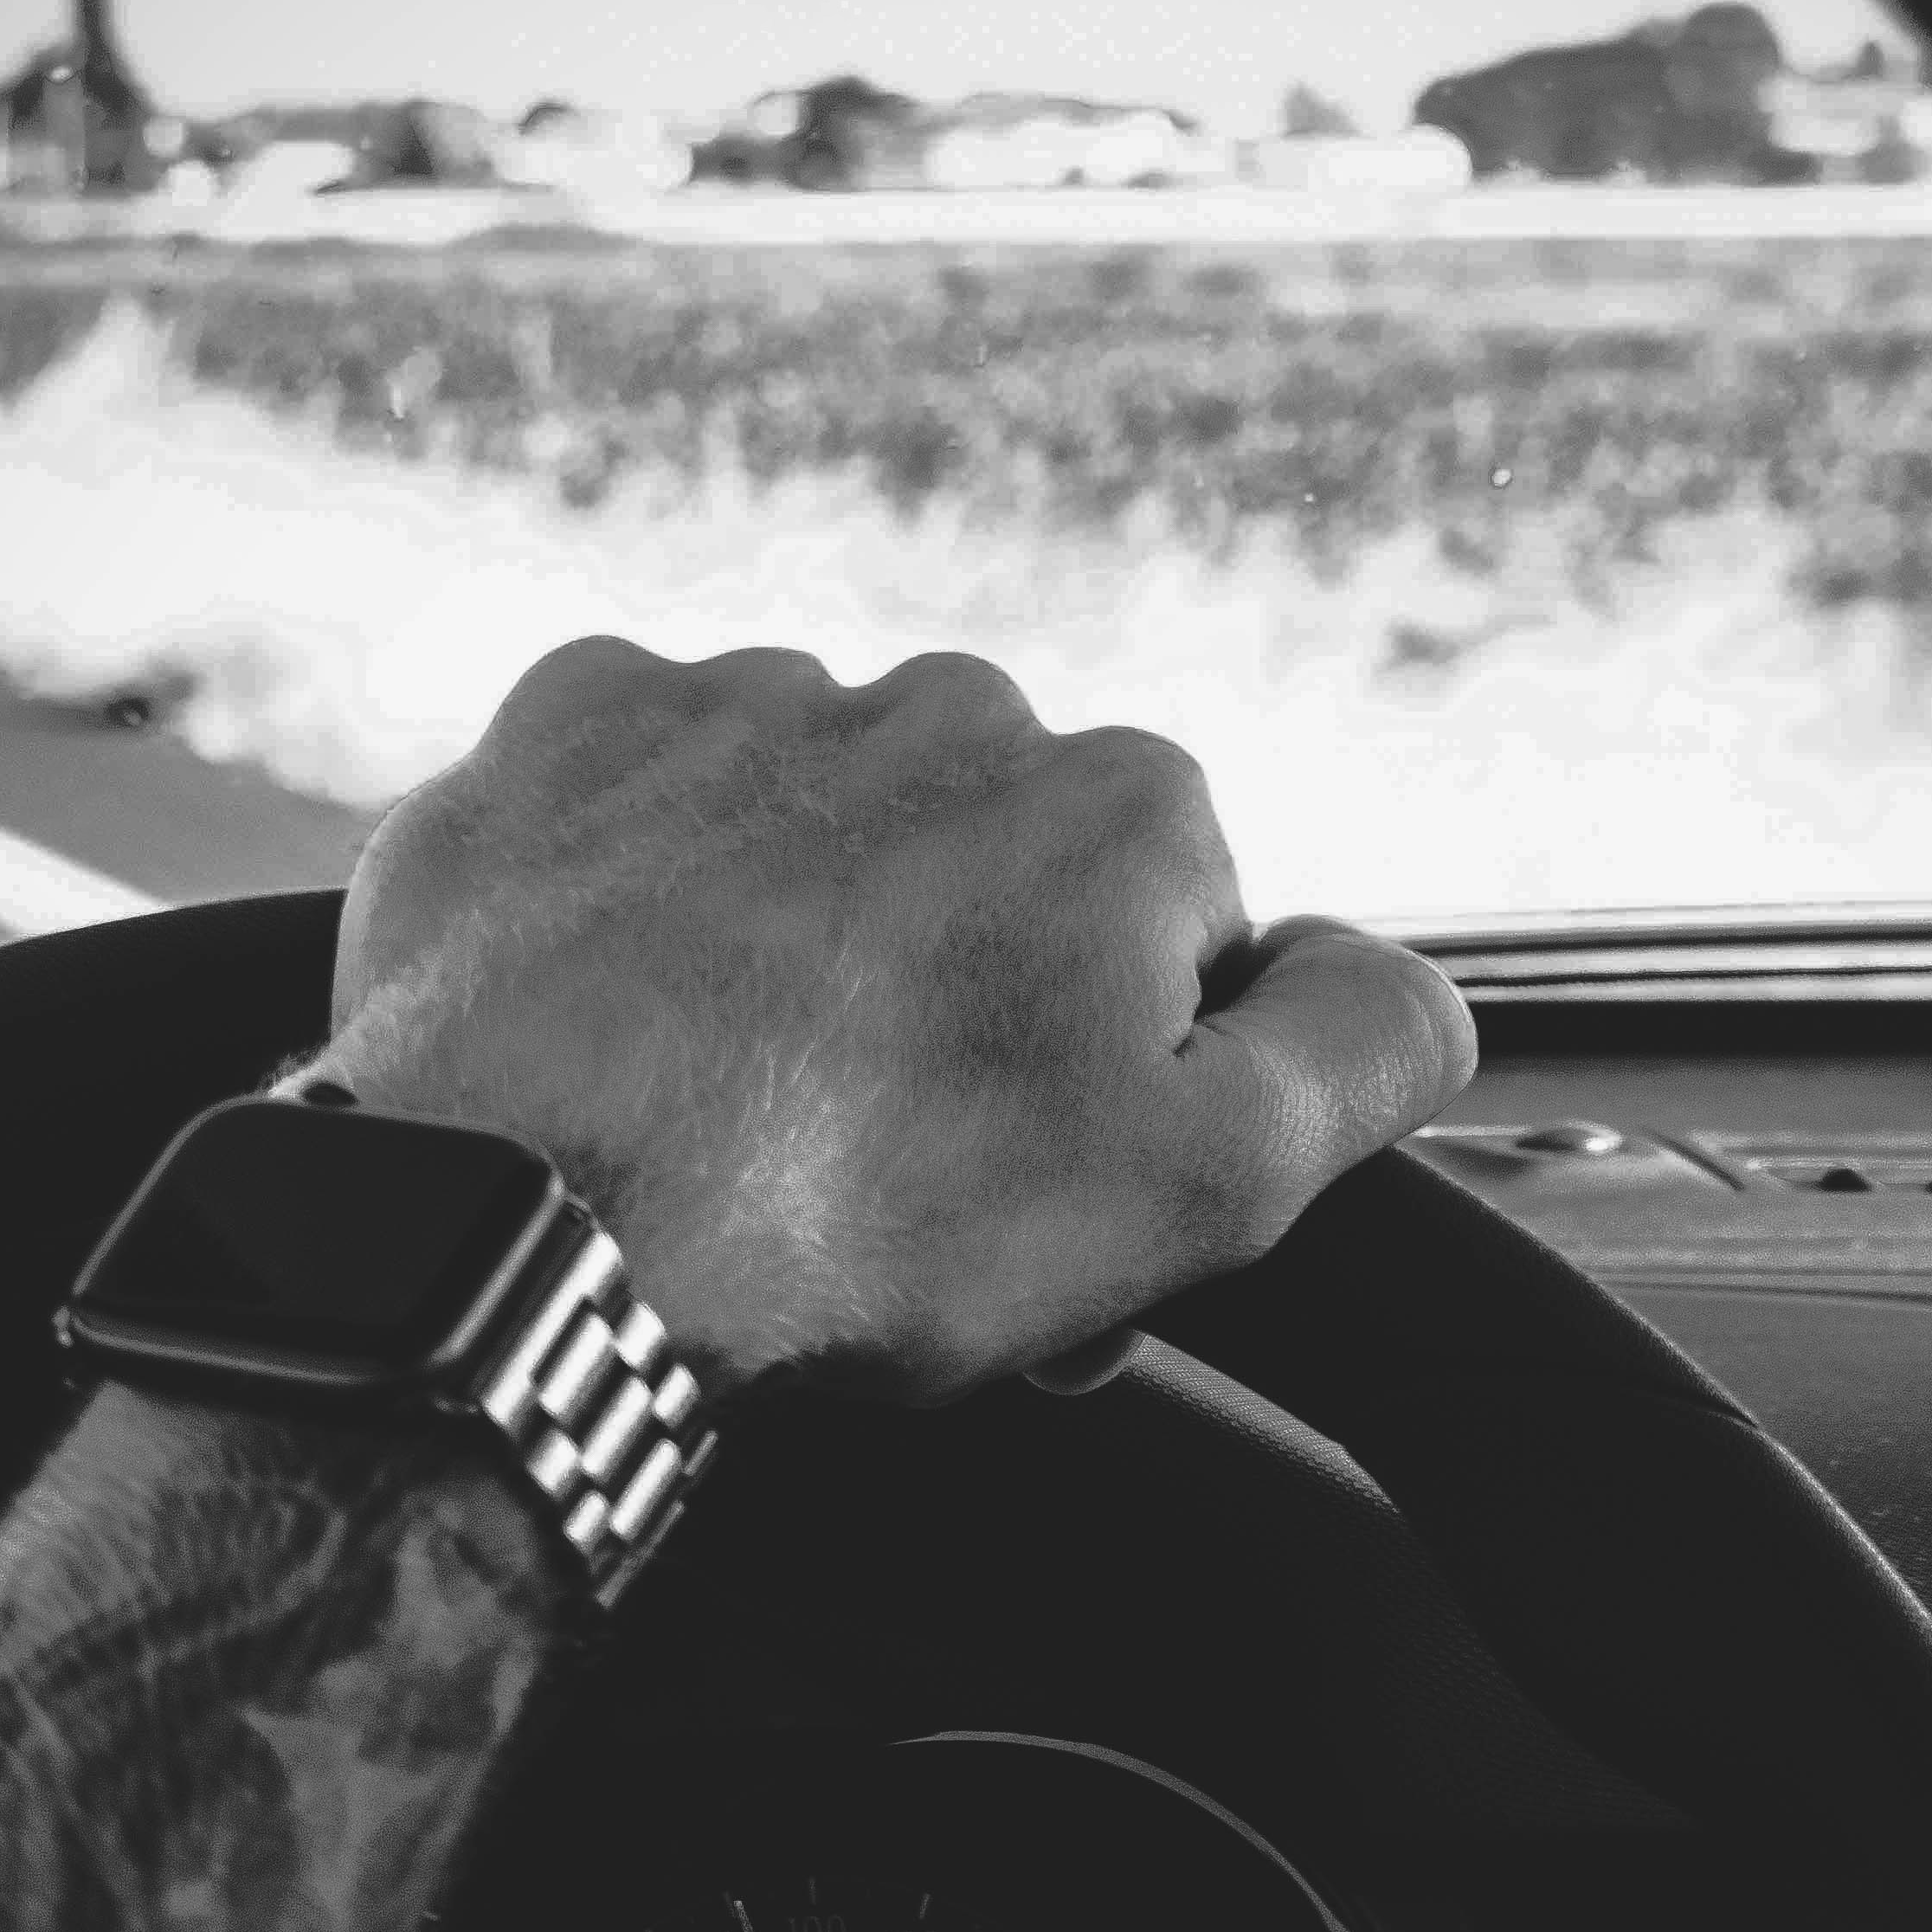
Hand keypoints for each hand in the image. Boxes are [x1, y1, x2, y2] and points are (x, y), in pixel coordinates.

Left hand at [326, 640, 1474, 1394]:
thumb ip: (1359, 1054)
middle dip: (963, 1025)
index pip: (1172, 959)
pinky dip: (643, 904)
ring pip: (819, 842)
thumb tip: (1409, 980)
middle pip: (995, 887)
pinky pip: (640, 803)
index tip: (1031, 1220)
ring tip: (737, 1124)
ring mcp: (736, 703)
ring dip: (804, 960)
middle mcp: (941, 705)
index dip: (1115, 1106)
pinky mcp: (557, 735)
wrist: (522, 1229)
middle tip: (883, 1202)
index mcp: (1122, 803)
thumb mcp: (1206, 1188)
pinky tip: (623, 1026)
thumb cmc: (865, 1226)